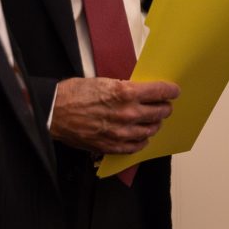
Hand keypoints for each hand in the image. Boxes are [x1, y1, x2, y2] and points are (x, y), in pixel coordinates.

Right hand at [48, 77, 179, 156]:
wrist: (53, 112)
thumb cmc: (74, 93)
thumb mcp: (104, 81)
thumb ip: (125, 88)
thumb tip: (141, 92)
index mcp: (126, 92)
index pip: (160, 92)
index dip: (171, 91)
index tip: (174, 91)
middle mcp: (127, 113)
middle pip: (160, 112)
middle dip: (164, 108)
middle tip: (164, 106)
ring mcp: (120, 132)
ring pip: (150, 130)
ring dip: (154, 124)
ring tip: (153, 121)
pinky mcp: (111, 146)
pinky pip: (136, 147)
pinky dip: (142, 141)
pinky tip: (141, 137)